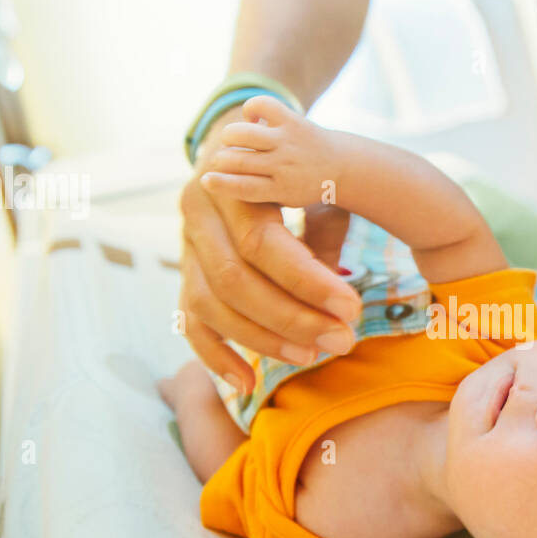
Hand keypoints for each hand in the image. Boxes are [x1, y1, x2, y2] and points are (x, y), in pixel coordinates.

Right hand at [177, 103, 361, 392]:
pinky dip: (216, 358)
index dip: (308, 282)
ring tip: (312, 356)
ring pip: (209, 306)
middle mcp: (197, 215)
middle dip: (292, 318)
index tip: (352, 308)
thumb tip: (337, 291)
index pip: (262, 244)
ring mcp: (184, 247)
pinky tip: (247, 385)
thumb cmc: (294, 172)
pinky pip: (189, 324)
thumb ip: (325, 227)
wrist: (244, 152)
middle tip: (343, 340)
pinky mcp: (185, 276)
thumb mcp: (314, 184)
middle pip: (234, 281)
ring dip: (261, 340)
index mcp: (229, 186)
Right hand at [200, 95, 349, 208]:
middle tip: (220, 160)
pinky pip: (263, 104)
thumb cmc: (303, 186)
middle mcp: (283, 165)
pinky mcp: (291, 120)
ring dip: (230, 136)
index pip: (245, 189)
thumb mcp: (285, 201)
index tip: (205, 180)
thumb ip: (255, 194)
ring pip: (243, 134)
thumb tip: (212, 183)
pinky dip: (250, 108)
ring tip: (233, 140)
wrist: (342, 167)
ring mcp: (287, 141)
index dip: (221, 185)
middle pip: (239, 161)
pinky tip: (253, 118)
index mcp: (281, 190)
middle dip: (220, 160)